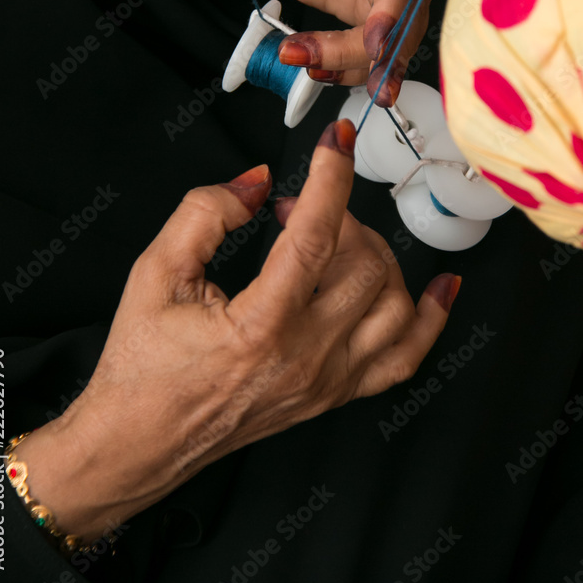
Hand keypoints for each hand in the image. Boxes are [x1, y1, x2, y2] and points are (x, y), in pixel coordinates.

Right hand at [13, 120, 458, 541]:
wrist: (141, 440)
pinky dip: (430, 318)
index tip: (335, 141)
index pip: (315, 235)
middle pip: (364, 264)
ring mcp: (327, 381)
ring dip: (376, 254)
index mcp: (260, 327)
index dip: (331, 177)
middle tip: (299, 207)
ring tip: (336, 239)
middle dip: (341, 216)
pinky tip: (441, 287)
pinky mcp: (334, 394)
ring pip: (393, 303)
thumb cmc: (143, 364)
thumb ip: (205, 213)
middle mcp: (305, 357)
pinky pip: (405, 357)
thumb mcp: (155, 272)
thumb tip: (257, 181)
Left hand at [181, 0, 433, 105]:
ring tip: (311, 72)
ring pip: (397, 33)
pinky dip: (349, 64)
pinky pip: (372, 43)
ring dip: (359, 62)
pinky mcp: (369, 2)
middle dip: (375, 48)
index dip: (395, 3)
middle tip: (324, 69)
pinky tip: (319, 72)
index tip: (376, 43)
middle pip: (407, 4)